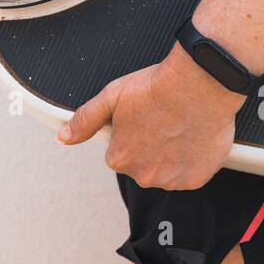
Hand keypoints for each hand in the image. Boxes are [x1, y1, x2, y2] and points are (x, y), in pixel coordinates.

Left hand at [56, 44, 244, 190]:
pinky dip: (192, 159)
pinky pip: (190, 173)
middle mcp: (144, 175)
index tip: (143, 117)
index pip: (120, 152)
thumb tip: (64, 136)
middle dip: (151, 146)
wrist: (199, 84)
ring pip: (166, 170)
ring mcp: (172, 180)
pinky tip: (192, 136)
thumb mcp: (111, 97)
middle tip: (161, 120)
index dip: (132, 132)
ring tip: (178, 126)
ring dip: (171, 154)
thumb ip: (85, 120)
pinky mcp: (196, 179)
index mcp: (119, 158)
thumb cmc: (158, 88)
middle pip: (143, 164)